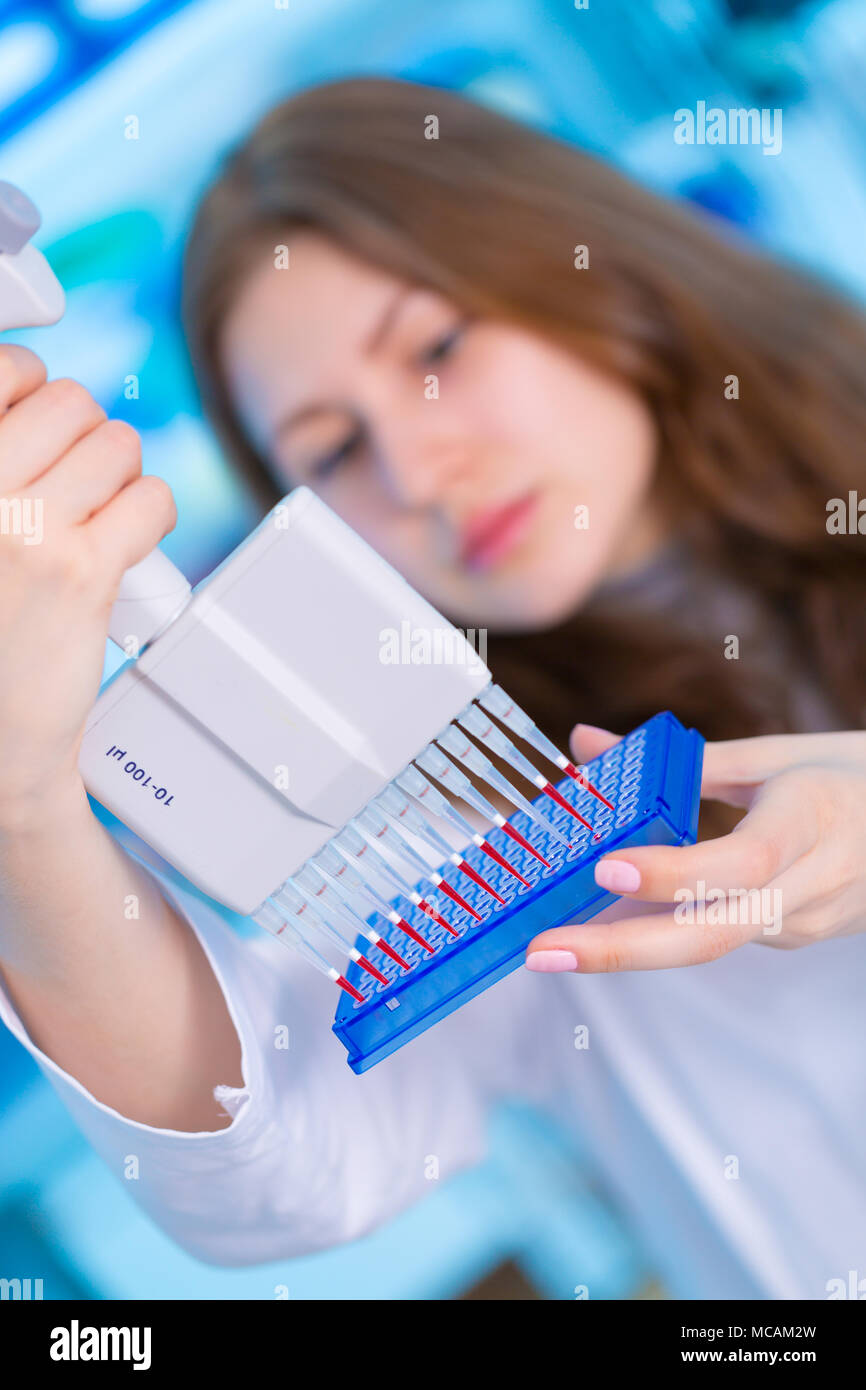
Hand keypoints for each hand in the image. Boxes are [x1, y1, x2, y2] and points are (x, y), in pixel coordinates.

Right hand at [0, 346, 175, 830]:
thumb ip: (2, 471)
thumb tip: (33, 389)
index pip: (7, 367)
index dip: (35, 392)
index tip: (41, 431)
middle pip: (71, 401)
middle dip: (85, 439)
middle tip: (74, 488)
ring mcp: (23, 527)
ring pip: (117, 445)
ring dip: (121, 478)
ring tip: (98, 519)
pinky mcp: (81, 573)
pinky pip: (149, 500)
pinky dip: (151, 517)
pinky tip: (126, 545)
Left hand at [525, 722, 865, 972]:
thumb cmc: (846, 781)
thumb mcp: (773, 755)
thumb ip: (676, 759)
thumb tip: (584, 743)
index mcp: (812, 820)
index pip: (742, 862)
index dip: (676, 872)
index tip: (609, 865)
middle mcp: (811, 884)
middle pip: (714, 933)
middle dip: (620, 948)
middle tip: (543, 950)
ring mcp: (804, 922)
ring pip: (708, 942)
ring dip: (629, 945)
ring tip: (552, 943)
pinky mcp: (790, 938)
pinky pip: (715, 936)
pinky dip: (658, 933)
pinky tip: (604, 927)